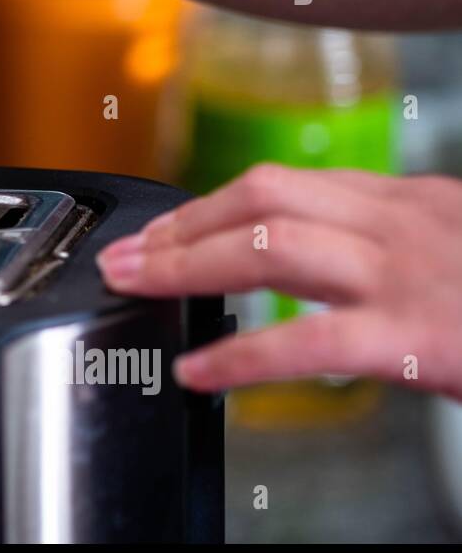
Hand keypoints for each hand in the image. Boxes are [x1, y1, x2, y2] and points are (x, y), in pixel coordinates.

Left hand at [96, 164, 461, 398]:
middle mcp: (407, 220)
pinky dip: (239, 354)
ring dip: (185, 262)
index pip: (289, 184)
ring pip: (269, 243)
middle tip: (124, 252)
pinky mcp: (422, 334)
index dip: (212, 204)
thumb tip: (327, 265)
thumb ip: (397, 246)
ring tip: (132, 286)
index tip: (168, 229)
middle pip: (264, 194)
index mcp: (415, 201)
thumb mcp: (459, 249)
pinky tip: (197, 369)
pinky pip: (308, 339)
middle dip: (181, 221)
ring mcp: (413, 273)